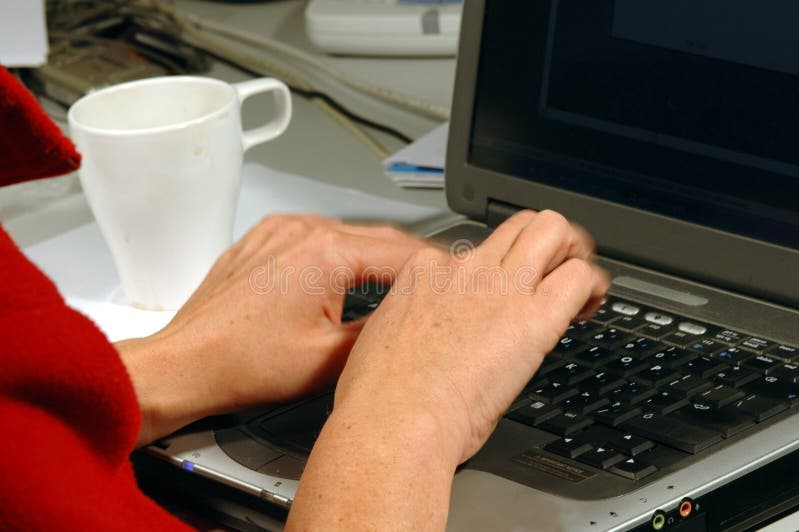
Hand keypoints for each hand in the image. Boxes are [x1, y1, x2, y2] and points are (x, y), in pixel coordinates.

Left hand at [116, 214, 425, 445]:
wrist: (187, 363)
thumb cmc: (242, 363)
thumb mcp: (329, 359)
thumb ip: (380, 331)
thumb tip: (408, 320)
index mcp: (326, 252)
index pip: (403, 254)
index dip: (437, 270)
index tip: (456, 280)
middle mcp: (303, 230)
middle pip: (378, 238)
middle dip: (409, 260)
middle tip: (435, 281)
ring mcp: (280, 230)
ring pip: (348, 234)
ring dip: (374, 254)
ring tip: (397, 280)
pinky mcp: (264, 238)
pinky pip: (315, 235)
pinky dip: (339, 251)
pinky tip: (346, 272)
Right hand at [289, 210, 608, 529]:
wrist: (392, 417)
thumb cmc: (381, 397)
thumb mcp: (382, 342)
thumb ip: (412, 330)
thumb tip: (430, 345)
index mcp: (425, 273)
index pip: (469, 251)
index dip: (491, 272)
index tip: (497, 299)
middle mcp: (465, 270)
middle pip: (518, 225)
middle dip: (544, 243)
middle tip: (552, 273)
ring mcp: (499, 287)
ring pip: (552, 229)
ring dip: (572, 251)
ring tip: (576, 284)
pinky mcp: (531, 318)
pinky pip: (578, 277)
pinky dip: (593, 286)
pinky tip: (588, 308)